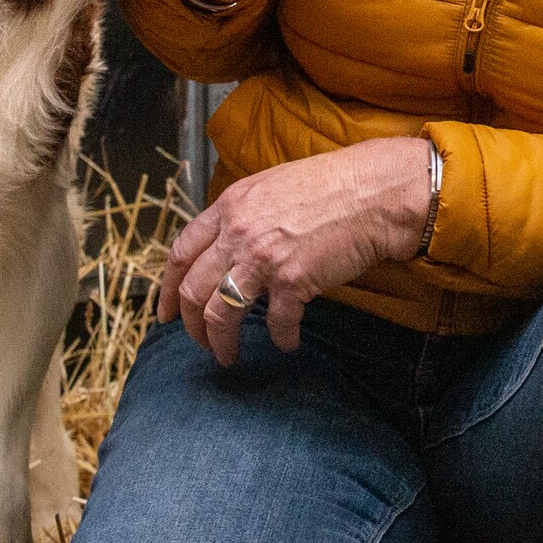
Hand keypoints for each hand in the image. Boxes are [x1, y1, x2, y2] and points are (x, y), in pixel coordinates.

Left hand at [159, 137, 433, 364]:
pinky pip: (276, 323)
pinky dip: (281, 339)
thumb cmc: (332, 185)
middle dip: (192, 326)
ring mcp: (263, 257)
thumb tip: (229, 245)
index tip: (167, 312)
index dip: (168, 289)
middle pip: (194, 290)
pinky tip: (289, 343)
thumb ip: (244, 214)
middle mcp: (239, 231)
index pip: (181, 252)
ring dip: (221, 344)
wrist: (375, 192)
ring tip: (229, 357)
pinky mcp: (294, 280)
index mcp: (230, 205)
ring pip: (220, 314)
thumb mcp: (273, 186)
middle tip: (201, 343)